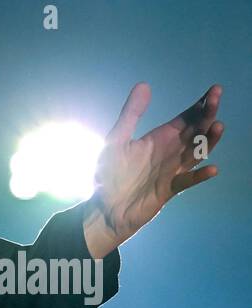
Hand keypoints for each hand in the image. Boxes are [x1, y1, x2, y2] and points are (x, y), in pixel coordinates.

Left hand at [82, 83, 223, 258]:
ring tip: (218, 126)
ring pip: (197, 153)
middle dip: (207, 114)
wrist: (103, 209)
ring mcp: (172, 171)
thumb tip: (144, 85)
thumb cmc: (109, 175)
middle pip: (196, 131)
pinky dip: (199, 176)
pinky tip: (211, 169)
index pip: (187, 118)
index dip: (201, 105)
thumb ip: (131, 115)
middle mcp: (170, 152)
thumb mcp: (116, 141)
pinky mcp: (169, 190)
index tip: (215, 90)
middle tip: (216, 98)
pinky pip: (187, 181)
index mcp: (160, 139)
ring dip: (209, 141)